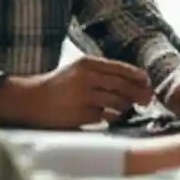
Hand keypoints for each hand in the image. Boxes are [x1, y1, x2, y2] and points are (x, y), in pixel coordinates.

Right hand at [0, 56, 151, 128]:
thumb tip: (135, 81)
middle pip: (123, 85)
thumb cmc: (60, 85)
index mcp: (87, 63)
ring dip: (126, 106)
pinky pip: (105, 116)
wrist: (32, 100)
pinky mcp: (81, 114)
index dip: (138, 76)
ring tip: (126, 108)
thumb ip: (103, 73)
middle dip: (138, 93)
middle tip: (147, 99)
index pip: (120, 68)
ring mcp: (84, 97)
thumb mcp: (79, 70)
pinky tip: (109, 116)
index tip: (148, 82)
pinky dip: (110, 116)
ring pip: (117, 102)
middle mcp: (86, 77)